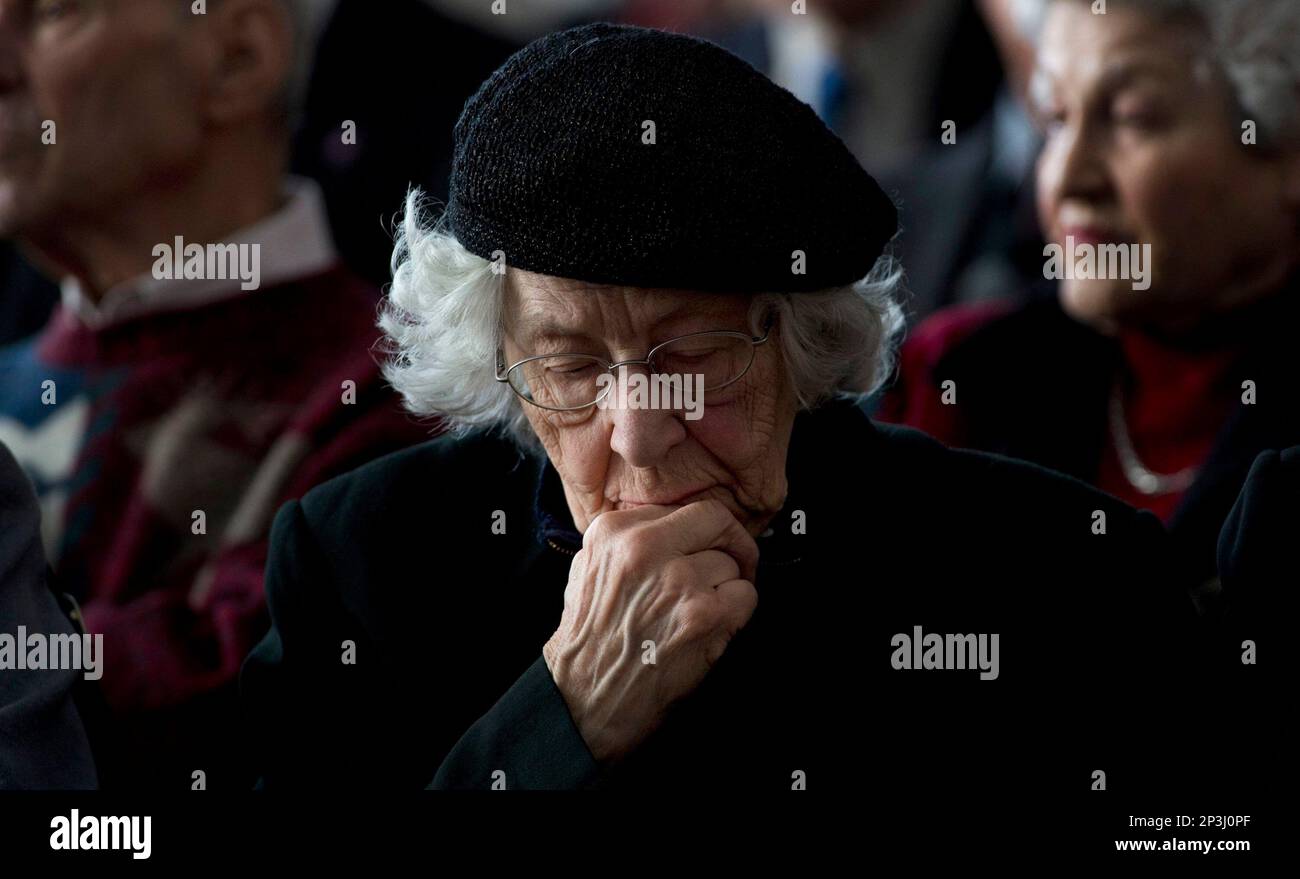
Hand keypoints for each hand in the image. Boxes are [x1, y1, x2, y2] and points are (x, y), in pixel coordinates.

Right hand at [542, 499, 758, 763]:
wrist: (585, 700)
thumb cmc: (588, 640)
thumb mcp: (588, 569)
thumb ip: (627, 540)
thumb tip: (675, 527)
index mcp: (614, 531)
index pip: (683, 508)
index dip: (701, 531)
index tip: (706, 546)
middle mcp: (644, 548)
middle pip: (716, 520)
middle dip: (731, 543)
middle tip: (734, 563)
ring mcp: (676, 580)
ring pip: (732, 562)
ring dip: (726, 587)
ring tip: (699, 612)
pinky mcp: (703, 615)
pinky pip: (746, 595)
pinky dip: (737, 613)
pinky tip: (710, 629)